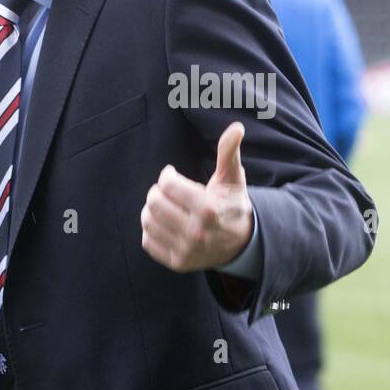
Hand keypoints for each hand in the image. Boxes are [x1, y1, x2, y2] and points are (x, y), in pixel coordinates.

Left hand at [141, 121, 253, 271]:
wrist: (241, 242)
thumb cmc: (232, 204)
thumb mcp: (233, 178)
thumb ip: (229, 152)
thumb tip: (236, 127)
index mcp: (208, 209)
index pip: (167, 185)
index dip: (166, 176)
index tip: (172, 174)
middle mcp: (196, 232)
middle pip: (154, 203)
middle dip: (157, 191)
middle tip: (167, 190)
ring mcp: (186, 250)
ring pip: (147, 221)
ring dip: (152, 209)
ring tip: (165, 205)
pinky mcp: (177, 263)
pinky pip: (148, 241)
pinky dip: (151, 229)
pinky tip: (164, 222)